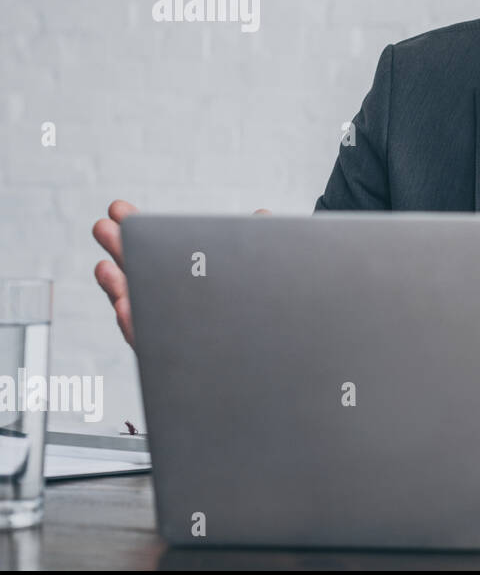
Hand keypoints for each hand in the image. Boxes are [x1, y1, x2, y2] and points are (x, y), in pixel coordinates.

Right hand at [93, 200, 270, 347]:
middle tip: (102, 226)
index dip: (138, 232)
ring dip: (119, 290)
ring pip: (141, 313)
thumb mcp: (266, 275)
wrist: (281, 361)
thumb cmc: (270, 319)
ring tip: (105, 268)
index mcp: (193, 286)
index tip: (119, 209)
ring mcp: (176, 336)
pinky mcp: (178, 365)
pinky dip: (138, 328)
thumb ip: (261, 246)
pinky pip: (153, 347)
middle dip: (120, 252)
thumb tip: (262, 214)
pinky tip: (126, 308)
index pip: (160, 255)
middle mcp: (179, 310)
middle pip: (142, 278)